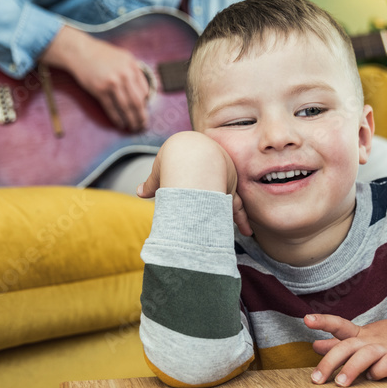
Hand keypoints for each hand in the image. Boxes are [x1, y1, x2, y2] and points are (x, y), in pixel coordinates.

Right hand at [42, 25, 150, 131]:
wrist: (80, 51)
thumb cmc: (101, 55)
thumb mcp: (122, 57)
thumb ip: (134, 71)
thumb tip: (144, 92)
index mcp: (132, 66)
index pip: (144, 91)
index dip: (145, 104)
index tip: (144, 111)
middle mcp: (124, 74)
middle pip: (137, 101)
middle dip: (142, 116)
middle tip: (143, 125)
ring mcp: (112, 83)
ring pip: (126, 107)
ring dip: (131, 120)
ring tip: (134, 127)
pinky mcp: (100, 90)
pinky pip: (112, 109)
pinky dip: (117, 118)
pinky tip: (121, 123)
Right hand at [136, 131, 251, 235]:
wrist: (188, 155)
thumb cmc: (172, 159)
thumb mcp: (159, 170)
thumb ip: (152, 182)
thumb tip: (139, 192)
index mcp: (198, 159)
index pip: (200, 173)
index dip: (199, 184)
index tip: (201, 194)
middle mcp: (215, 169)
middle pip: (219, 185)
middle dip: (221, 197)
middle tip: (226, 213)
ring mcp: (224, 180)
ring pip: (231, 200)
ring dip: (236, 216)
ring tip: (246, 232)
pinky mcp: (229, 192)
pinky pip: (237, 208)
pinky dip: (241, 220)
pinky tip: (247, 231)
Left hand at [305, 312, 386, 386]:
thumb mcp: (365, 338)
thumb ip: (340, 342)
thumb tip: (315, 345)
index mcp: (361, 335)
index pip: (339, 325)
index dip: (323, 321)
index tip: (306, 319)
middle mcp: (372, 340)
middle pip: (347, 346)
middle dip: (330, 362)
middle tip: (316, 379)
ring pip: (366, 355)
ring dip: (352, 368)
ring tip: (341, 383)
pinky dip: (380, 370)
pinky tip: (374, 377)